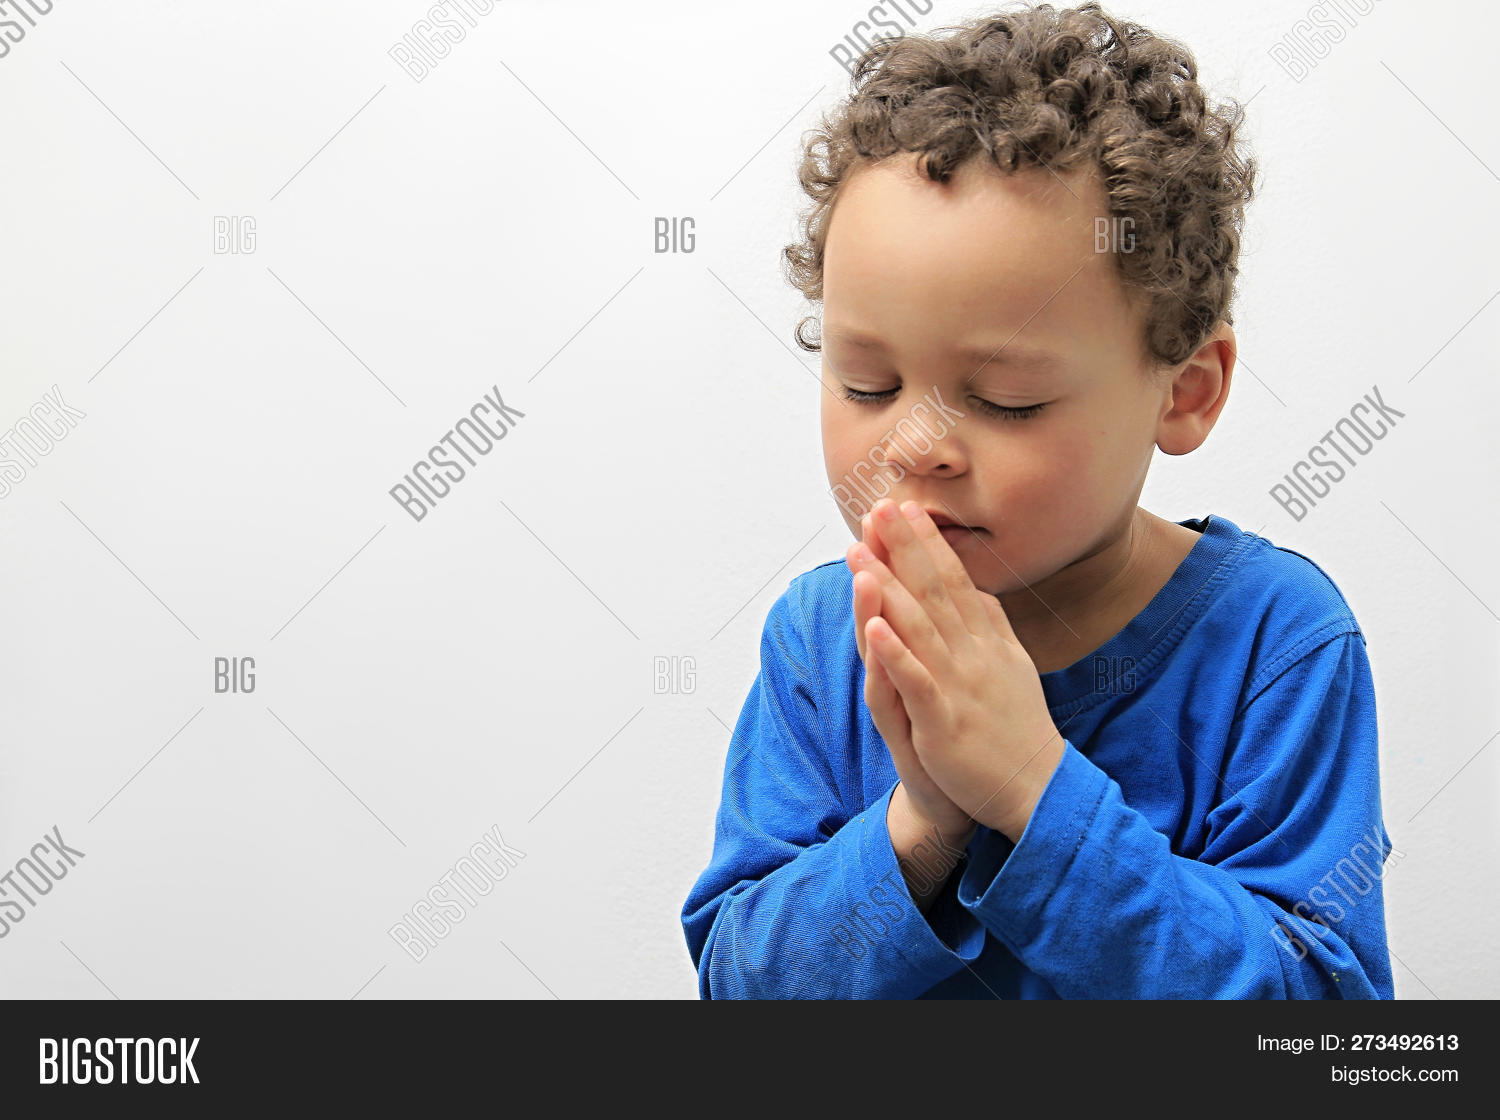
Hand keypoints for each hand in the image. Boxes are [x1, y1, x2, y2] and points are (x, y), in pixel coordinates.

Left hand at [852, 498, 1065, 842]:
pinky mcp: (945, 721)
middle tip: (879, 506)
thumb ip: (992, 628)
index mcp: (988, 641)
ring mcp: (960, 686)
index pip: (955, 581)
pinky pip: (917, 682)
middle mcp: (974, 655)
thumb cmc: (1017, 729)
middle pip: (934, 592)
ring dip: (886, 587)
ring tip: (858, 552)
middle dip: (904, 547)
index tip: (908, 507)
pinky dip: (896, 653)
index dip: (928, 543)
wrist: (1037, 789)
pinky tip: (873, 626)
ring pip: (918, 628)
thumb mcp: (1012, 667)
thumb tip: (979, 590)